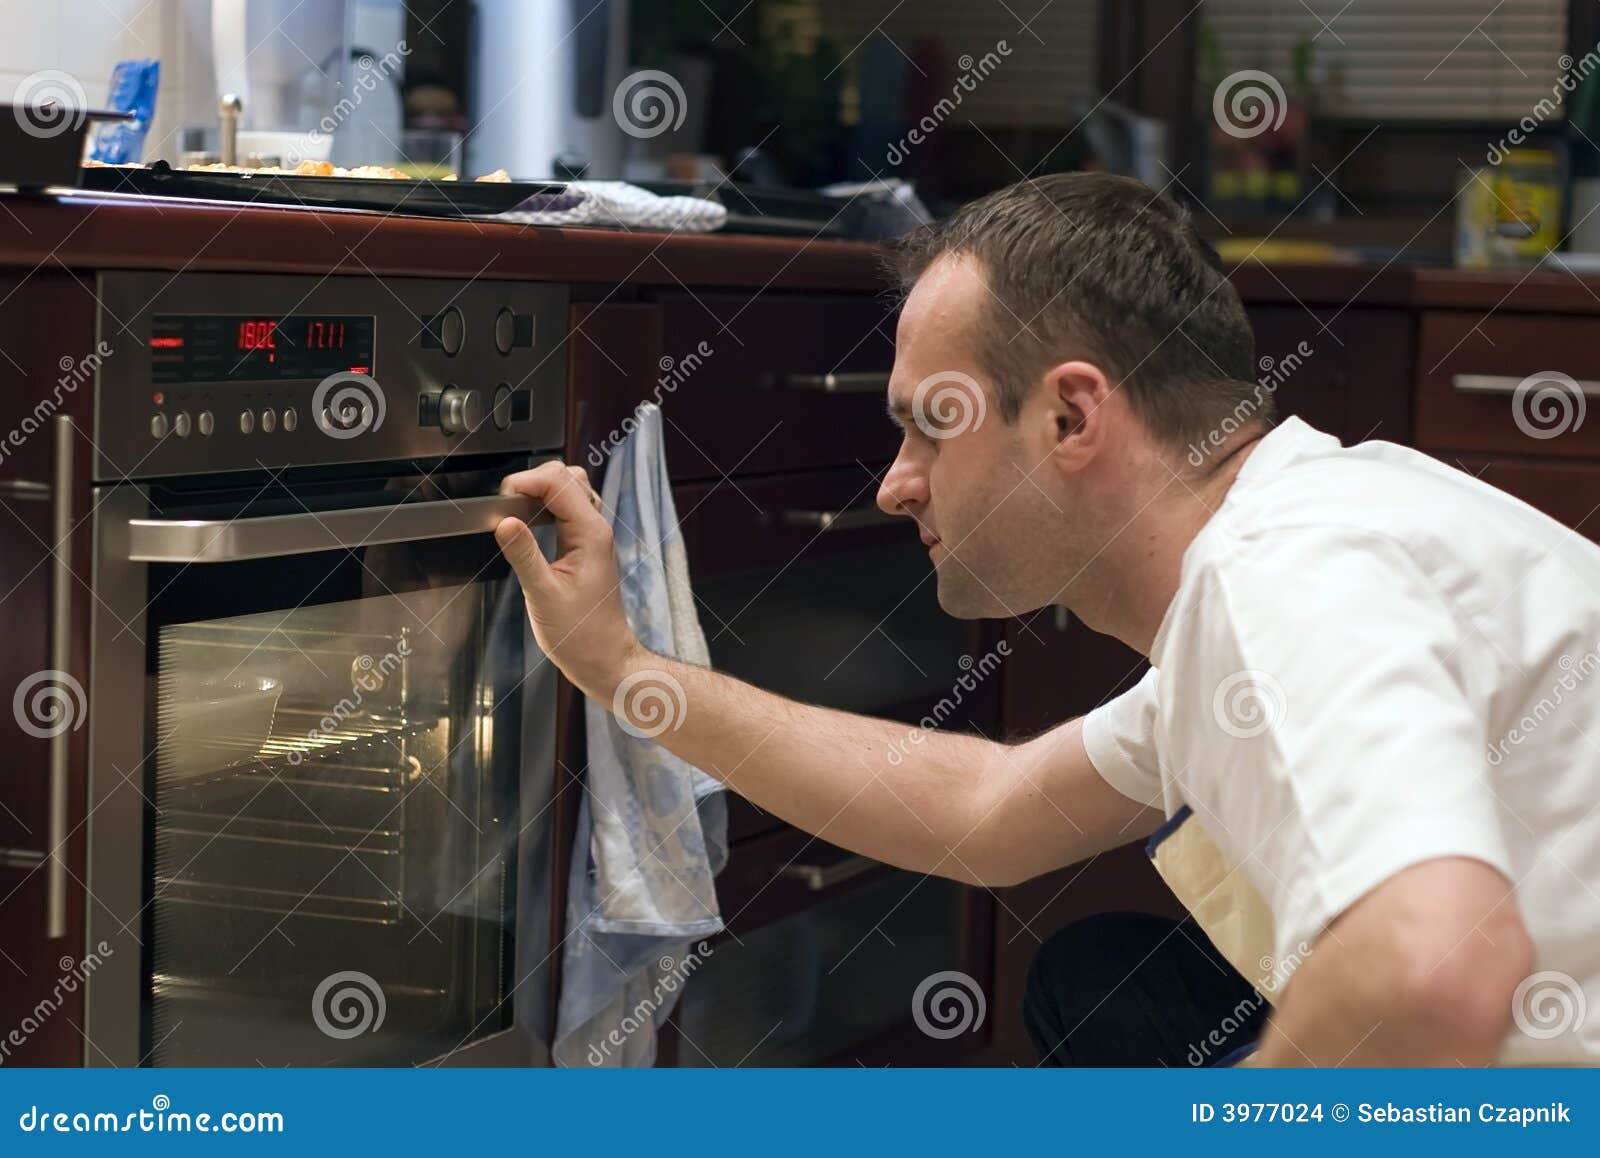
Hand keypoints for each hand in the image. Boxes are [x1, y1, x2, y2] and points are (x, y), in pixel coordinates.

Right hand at [495, 461, 641, 698]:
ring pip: (570, 491)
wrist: (604, 658)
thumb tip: (504, 522)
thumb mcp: (543, 595)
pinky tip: (529, 526)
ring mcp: (593, 537)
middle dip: (534, 481)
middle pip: (567, 477)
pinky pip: (568, 512)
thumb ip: (524, 555)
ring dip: (541, 493)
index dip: (525, 482)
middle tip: (507, 506)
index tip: (501, 501)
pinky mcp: (586, 547)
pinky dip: (547, 508)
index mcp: (590, 534)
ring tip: (515, 514)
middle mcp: (596, 529)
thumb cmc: (581, 635)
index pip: (558, 483)